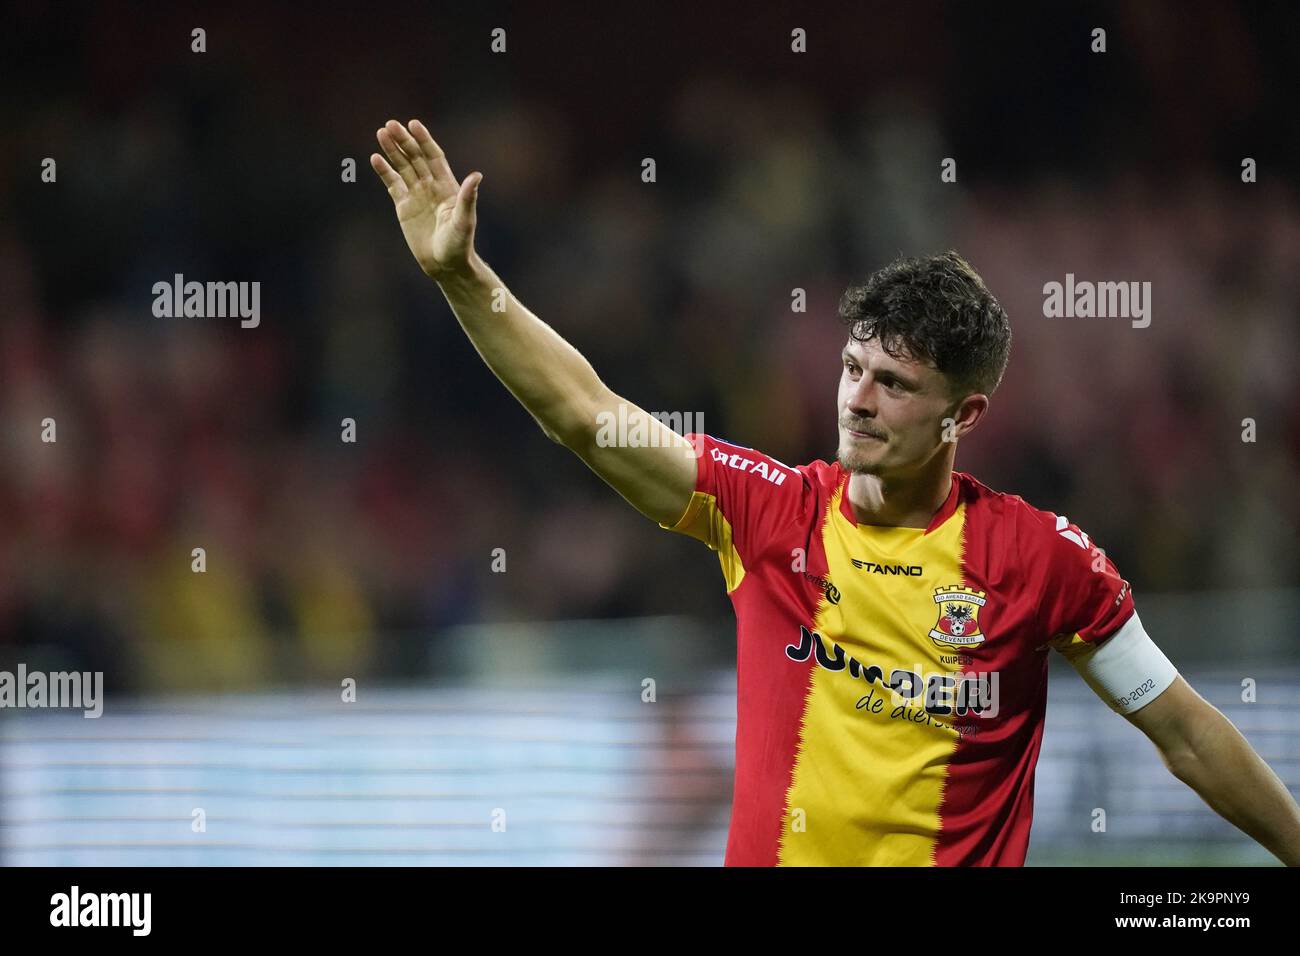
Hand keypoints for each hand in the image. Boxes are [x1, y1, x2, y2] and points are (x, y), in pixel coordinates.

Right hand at [371, 119, 481, 279]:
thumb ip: (467, 198)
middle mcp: (431, 186)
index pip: (434, 157)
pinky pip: (393, 184)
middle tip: (390, 124)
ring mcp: (416, 195)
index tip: (413, 124)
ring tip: (381, 133)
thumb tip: (476, 176)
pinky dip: (384, 172)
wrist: (445, 265)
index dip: (424, 140)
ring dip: (392, 151)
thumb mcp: (464, 220)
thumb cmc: (459, 244)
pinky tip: (375, 158)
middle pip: (415, 157)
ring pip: (402, 167)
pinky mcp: (404, 207)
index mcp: (447, 186)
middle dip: (404, 141)